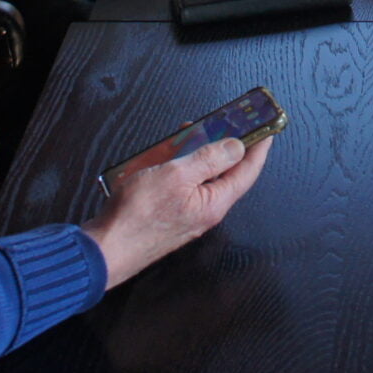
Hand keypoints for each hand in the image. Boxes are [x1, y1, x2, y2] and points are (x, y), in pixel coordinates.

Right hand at [82, 135, 271, 286]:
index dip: (258, 148)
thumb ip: (210, 159)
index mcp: (215, 203)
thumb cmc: (137, 216)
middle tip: (228, 124)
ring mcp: (188, 214)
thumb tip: (236, 146)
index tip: (267, 129)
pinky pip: (184, 185)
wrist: (106, 248)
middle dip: (227, 146)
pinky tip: (169, 154)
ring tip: (194, 132)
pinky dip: (182, 166)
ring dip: (200, 153)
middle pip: (226, 173)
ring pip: (203, 177)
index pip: (247, 172)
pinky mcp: (170, 214)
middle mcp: (206, 211)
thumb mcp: (177, 175)